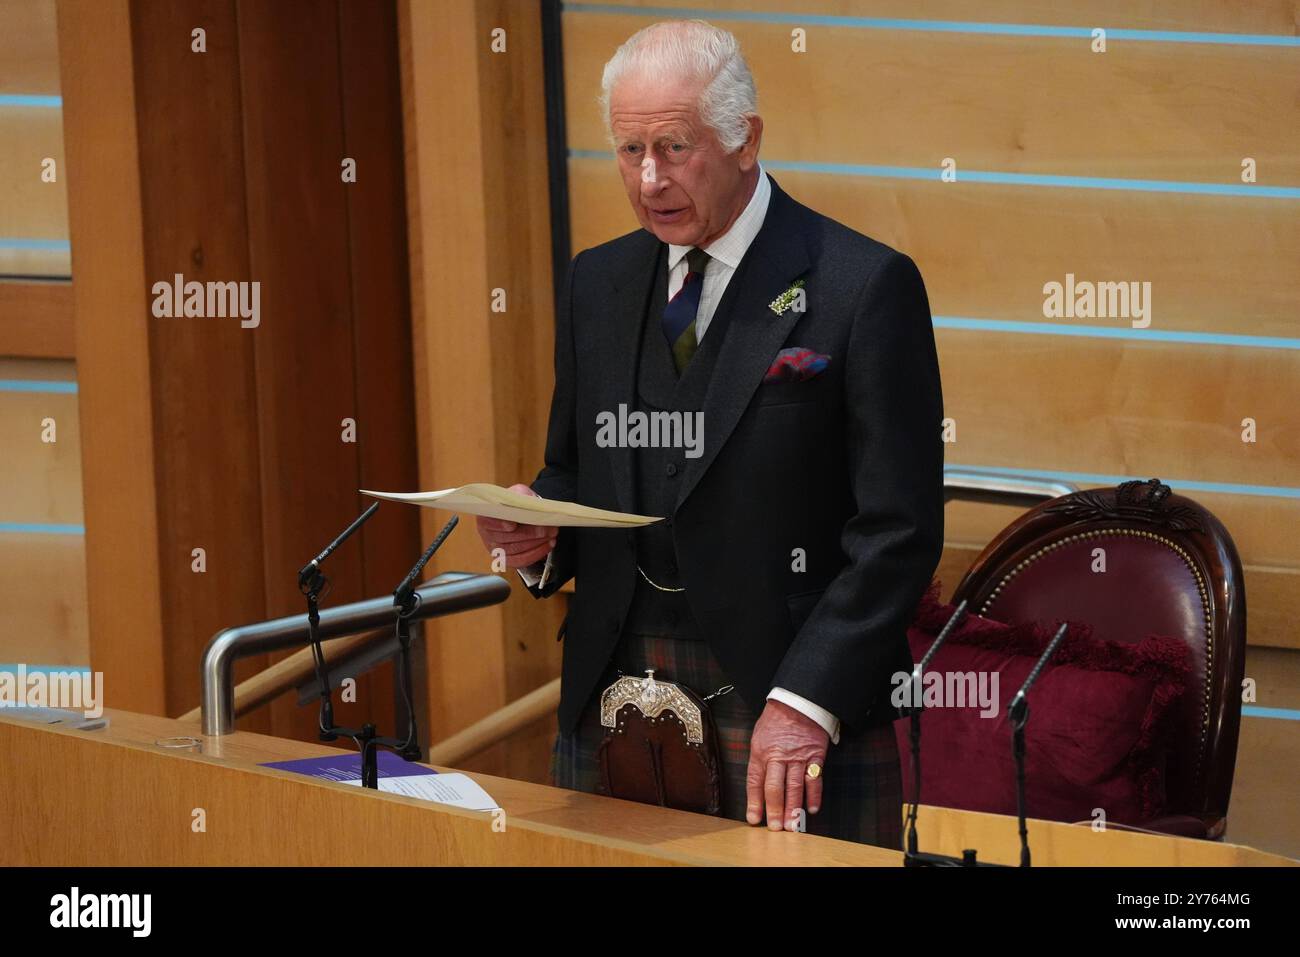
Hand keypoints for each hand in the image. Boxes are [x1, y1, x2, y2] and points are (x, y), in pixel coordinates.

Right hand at [474, 483, 556, 567]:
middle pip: (505, 538)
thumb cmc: (515, 506)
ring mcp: (496, 549)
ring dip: (535, 543)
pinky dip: (536, 553)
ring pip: (515, 550)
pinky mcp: (507, 559)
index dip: (499, 525)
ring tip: (550, 535)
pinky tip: (547, 545)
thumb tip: (527, 498)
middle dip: (529, 534)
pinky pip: (521, 560)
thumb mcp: (517, 493)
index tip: (513, 525)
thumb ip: (521, 494)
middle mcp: (488, 535)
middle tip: (546, 529)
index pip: (488, 522)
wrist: (520, 516)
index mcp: (486, 517)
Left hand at [745, 700, 828, 831]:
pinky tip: (812, 809)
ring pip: (795, 786)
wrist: (797, 702)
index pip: (755, 781)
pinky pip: (814, 779)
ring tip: (792, 826)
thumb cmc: (775, 721)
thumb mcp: (758, 738)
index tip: (754, 819)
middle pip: (775, 787)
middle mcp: (779, 756)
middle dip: (774, 810)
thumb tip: (757, 788)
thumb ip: (758, 762)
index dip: (754, 802)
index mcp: (761, 752)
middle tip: (775, 829)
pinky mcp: (815, 755)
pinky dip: (814, 795)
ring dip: (793, 808)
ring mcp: (798, 757)